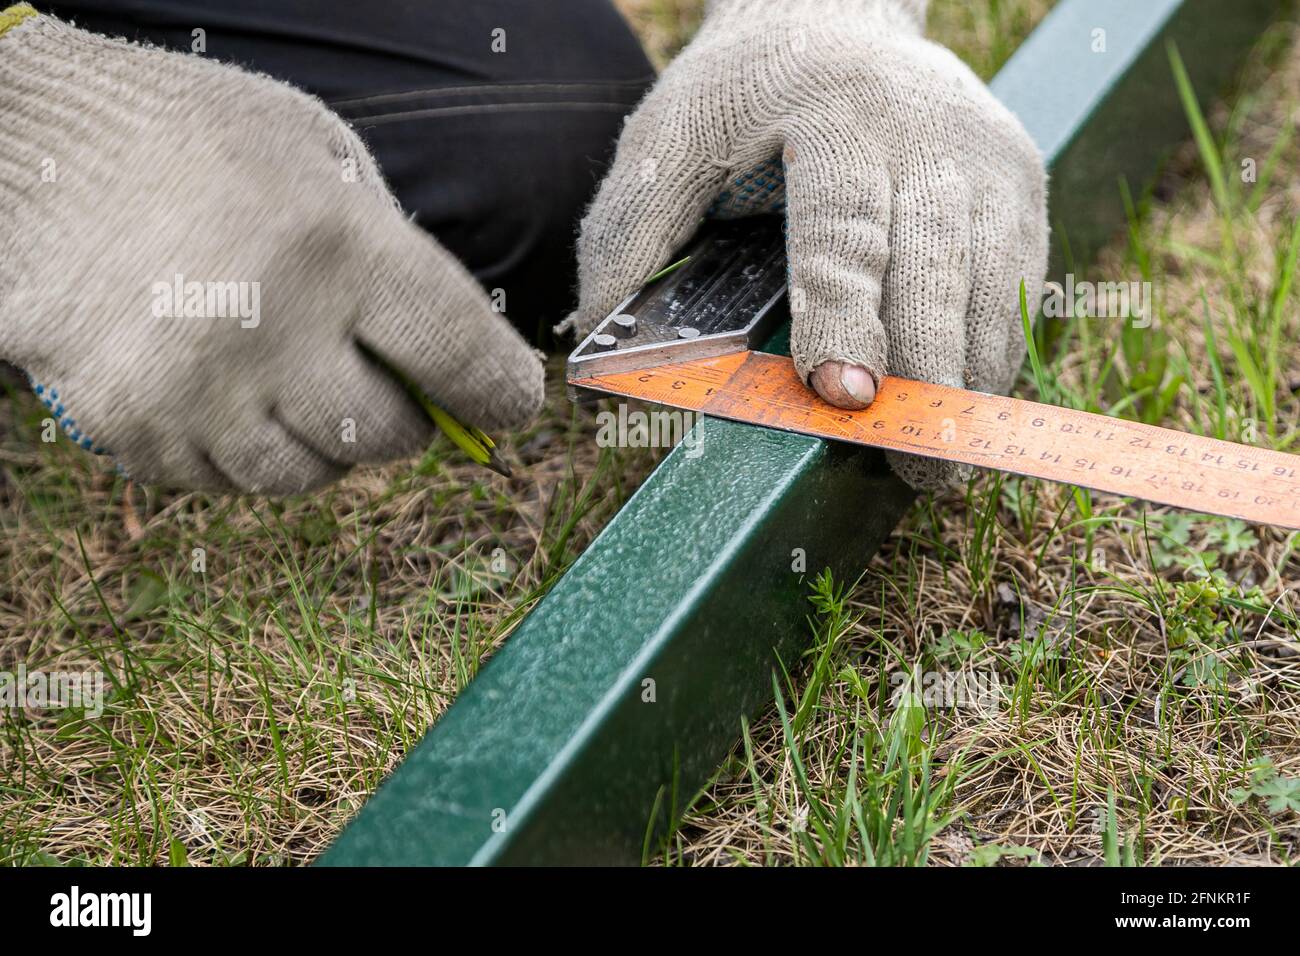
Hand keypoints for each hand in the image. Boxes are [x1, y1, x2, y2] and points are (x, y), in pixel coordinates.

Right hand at [0, 13, 542, 493]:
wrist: (27, 149)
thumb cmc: (197, 143)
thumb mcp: (321, 159)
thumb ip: (395, 259)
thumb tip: (456, 361)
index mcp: (337, 245)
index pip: (460, 358)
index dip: (501, 394)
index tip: (509, 404)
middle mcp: (269, 328)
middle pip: (389, 437)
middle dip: (403, 415)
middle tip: (380, 375)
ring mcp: (193, 390)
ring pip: (307, 474)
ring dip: (320, 437)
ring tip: (290, 372)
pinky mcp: (130, 428)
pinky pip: (223, 481)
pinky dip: (238, 445)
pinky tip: (218, 381)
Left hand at [567, 0, 1047, 489]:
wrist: (832, 12)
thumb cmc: (740, 94)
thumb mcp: (665, 142)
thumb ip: (628, 239)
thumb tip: (610, 353)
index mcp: (833, 116)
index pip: (844, 231)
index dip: (845, 318)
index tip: (843, 397)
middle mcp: (925, 130)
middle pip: (938, 266)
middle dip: (927, 370)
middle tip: (914, 459)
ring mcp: (985, 154)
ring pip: (994, 280)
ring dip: (972, 377)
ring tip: (940, 460)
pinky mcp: (1019, 176)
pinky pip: (1020, 280)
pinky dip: (995, 349)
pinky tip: (965, 405)